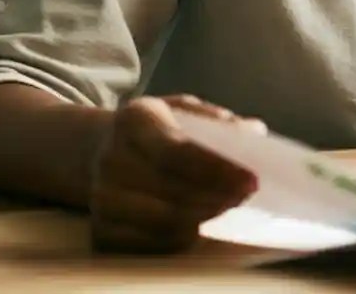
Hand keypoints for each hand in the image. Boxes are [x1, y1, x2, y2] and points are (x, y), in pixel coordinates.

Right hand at [89, 95, 264, 252]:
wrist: (103, 149)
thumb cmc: (158, 130)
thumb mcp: (185, 111)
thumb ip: (219, 121)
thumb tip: (254, 131)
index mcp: (135, 120)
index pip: (176, 150)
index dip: (217, 169)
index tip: (251, 180)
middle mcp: (110, 158)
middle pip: (172, 189)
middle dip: (217, 196)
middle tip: (246, 194)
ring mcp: (101, 197)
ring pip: (164, 220)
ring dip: (204, 216)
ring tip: (227, 205)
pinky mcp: (102, 229)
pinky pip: (151, 243)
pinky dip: (182, 237)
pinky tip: (200, 222)